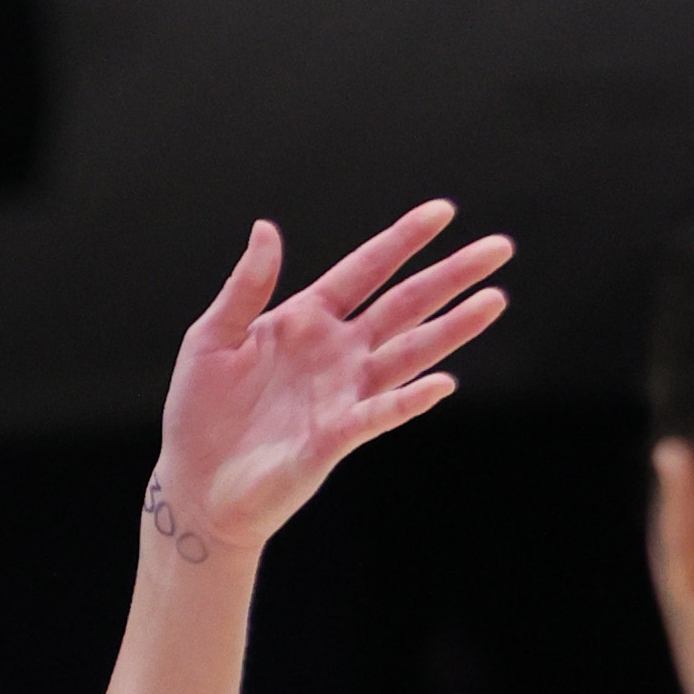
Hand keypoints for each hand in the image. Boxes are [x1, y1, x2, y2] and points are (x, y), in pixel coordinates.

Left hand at [150, 203, 510, 557]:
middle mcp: (335, 353)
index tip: (443, 212)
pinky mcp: (336, 437)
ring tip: (493, 301)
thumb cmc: (200, 410)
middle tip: (499, 247)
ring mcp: (342, 394)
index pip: (364, 271)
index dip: (401, 241)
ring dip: (450, 330)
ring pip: (408, 354)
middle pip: (403, 305)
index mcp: (304, 321)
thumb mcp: (212, 338)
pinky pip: (378, 415)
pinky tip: (441, 383)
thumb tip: (267, 229)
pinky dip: (408, 401)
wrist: (195, 482)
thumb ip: (245, 288)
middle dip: (449, 276)